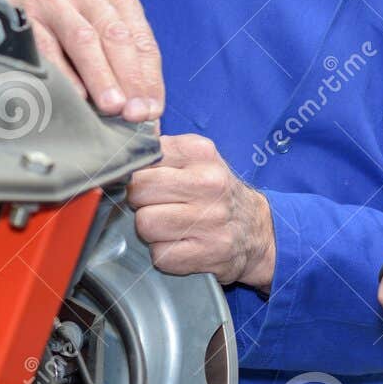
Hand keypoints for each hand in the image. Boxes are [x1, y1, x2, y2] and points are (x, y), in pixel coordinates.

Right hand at [3, 0, 162, 121]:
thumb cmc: (71, 25)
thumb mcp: (104, 32)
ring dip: (101, 77)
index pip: (142, 41)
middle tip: (134, 112)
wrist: (17, 3)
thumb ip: (127, 64)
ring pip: (85, 40)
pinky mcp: (26, 16)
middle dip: (129, 78)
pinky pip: (47, 48)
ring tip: (112, 105)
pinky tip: (76, 95)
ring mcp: (55, 1)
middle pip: (116, 37)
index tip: (152, 110)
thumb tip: (145, 110)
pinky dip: (64, 73)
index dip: (149, 78)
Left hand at [127, 133, 274, 287]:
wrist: (258, 230)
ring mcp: (210, 219)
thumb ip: (160, 146)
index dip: (138, 173)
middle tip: (158, 205)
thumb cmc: (216, 192)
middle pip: (138, 190)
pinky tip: (181, 244)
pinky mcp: (208, 252)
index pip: (140, 158)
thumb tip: (124, 129)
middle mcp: (209, 183)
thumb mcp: (196, 158)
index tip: (151, 181)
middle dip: (140, 201)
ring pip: (145, 224)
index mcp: (201, 152)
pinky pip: (160, 254)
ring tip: (169, 226)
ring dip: (151, 230)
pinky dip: (165, 254)